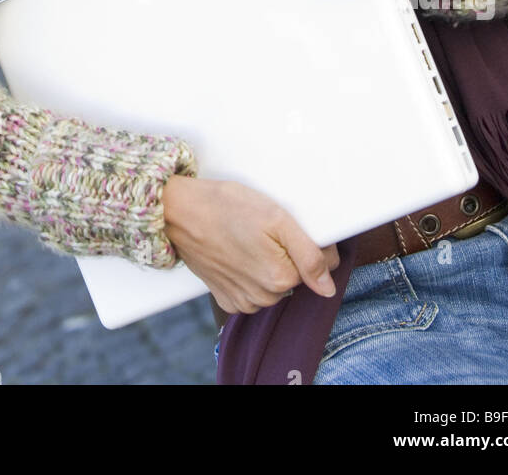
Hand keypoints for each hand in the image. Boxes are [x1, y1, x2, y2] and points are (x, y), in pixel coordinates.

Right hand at [161, 175, 340, 314]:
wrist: (178, 211)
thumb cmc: (225, 206)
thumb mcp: (277, 219)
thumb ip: (310, 255)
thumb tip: (329, 288)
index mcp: (281, 277)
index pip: (319, 264)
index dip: (308, 241)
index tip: (286, 226)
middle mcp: (264, 296)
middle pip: (295, 275)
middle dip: (285, 253)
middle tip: (262, 228)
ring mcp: (243, 300)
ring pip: (274, 284)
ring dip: (267, 264)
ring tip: (246, 238)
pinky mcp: (226, 298)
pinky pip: (252, 291)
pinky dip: (248, 273)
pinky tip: (236, 253)